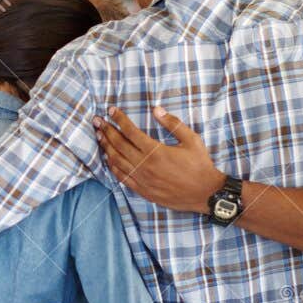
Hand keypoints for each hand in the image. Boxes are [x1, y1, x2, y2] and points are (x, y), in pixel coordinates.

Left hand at [95, 106, 222, 213]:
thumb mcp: (191, 140)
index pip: (130, 132)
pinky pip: (122, 178)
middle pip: (119, 145)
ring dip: (106, 147)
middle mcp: (145, 166)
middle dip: (107, 131)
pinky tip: (109, 159)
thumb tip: (157, 109)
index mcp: (155, 151)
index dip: (119, 119)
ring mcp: (142, 180)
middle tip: (97, 121)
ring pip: (117, 161)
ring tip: (99, 136)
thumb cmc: (200, 165)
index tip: (112, 110)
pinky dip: (113, 167)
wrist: (205, 193)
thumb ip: (173, 123)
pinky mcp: (143, 191)